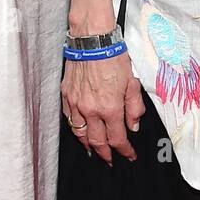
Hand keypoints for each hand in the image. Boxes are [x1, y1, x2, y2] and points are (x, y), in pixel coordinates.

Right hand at [62, 16, 143, 162]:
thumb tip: (134, 126)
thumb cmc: (114, 56)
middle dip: (105, 153)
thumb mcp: (132, 82)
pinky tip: (80, 131)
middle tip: (110, 160)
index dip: (124, 150)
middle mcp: (91, 110)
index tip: (129, 155)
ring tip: (94, 151)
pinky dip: (76, 128)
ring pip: (80, 133)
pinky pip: (69, 119)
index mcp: (110, 108)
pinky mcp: (66, 96)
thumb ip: (134, 107)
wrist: (92, 40)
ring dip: (88, 145)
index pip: (117, 138)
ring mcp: (75, 104)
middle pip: (97, 142)